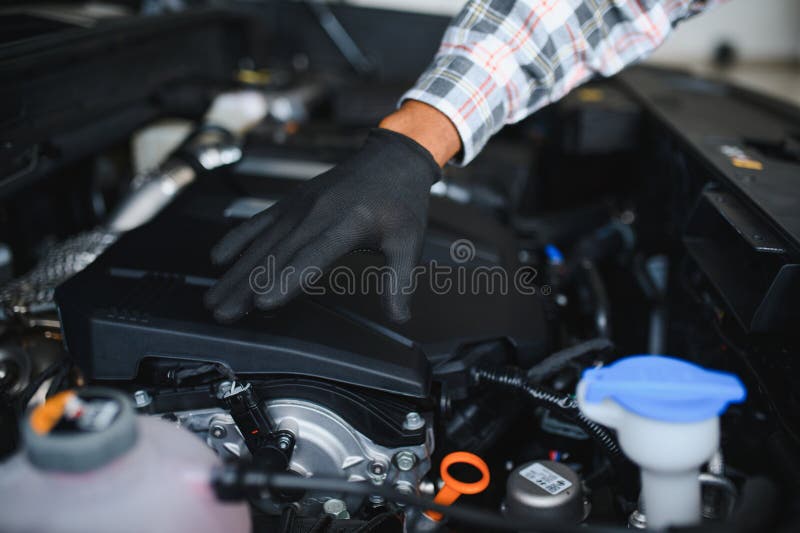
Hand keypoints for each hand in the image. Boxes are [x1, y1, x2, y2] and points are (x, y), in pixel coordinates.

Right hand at [205, 128, 442, 322]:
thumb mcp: (409, 241)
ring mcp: (299, 206)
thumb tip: (400, 318)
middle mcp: (316, 213)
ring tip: (214, 299)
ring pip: (262, 243)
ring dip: (236, 273)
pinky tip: (218, 259)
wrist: (391, 158)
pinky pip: (258, 222)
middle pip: (277, 255)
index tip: (263, 302)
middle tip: (223, 314)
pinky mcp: (290, 202)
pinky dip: (237, 240)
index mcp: (347, 224)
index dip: (287, 279)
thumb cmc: (401, 203)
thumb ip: (400, 280)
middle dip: (247, 286)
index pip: (312, 256)